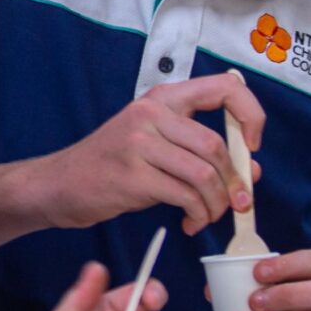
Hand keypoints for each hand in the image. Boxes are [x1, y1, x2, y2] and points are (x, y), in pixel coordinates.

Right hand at [40, 74, 263, 235]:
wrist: (58, 185)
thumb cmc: (111, 166)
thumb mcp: (155, 145)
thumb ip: (199, 151)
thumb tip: (251, 172)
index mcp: (161, 98)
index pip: (224, 88)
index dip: (250, 115)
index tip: (252, 145)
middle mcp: (150, 113)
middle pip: (216, 145)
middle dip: (234, 182)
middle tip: (236, 203)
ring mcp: (139, 143)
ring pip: (204, 173)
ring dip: (216, 204)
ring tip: (208, 216)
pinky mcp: (132, 175)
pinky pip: (184, 196)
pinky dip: (197, 214)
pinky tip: (189, 222)